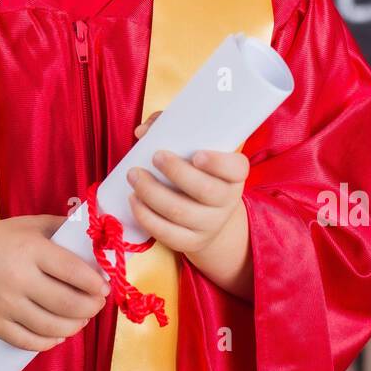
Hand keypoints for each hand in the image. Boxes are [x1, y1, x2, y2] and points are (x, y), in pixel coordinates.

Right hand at [0, 214, 109, 351]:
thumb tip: (99, 241)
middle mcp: (18, 278)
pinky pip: (28, 342)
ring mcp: (4, 304)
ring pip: (51, 327)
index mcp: (31, 250)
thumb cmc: (1, 239)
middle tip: (96, 304)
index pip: (73, 271)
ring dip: (75, 327)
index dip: (95, 284)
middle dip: (90, 308)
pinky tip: (58, 334)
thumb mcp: (32, 225)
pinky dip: (49, 342)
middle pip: (67, 304)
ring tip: (81, 319)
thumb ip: (64, 229)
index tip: (104, 287)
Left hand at [128, 111, 249, 259]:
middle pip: (205, 190)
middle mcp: (226, 201)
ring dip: (151, 192)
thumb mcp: (194, 149)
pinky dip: (146, 216)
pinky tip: (134, 200)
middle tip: (155, 156)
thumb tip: (143, 131)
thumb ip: (171, 129)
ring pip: (180, 212)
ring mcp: (210, 225)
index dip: (218, 163)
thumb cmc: (196, 171)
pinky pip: (167, 233)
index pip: (237, 168)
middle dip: (176, 172)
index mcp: (234, 175)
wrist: (207, 216)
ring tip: (134, 175)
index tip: (196, 154)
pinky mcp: (191, 242)